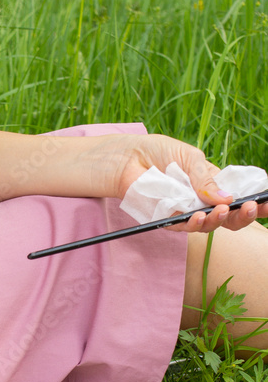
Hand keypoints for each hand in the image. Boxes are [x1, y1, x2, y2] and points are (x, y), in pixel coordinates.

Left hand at [93, 133, 267, 232]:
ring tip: (221, 211)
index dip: (256, 203)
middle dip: (242, 216)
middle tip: (249, 208)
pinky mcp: (167, 220)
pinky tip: (199, 217)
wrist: (127, 157)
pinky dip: (193, 223)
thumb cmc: (158, 153)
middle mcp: (202, 202)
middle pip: (228, 218)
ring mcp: (185, 212)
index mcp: (213, 185)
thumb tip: (227, 198)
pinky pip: (183, 227)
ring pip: (208, 226)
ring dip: (218, 221)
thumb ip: (207, 178)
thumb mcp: (190, 158)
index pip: (239, 198)